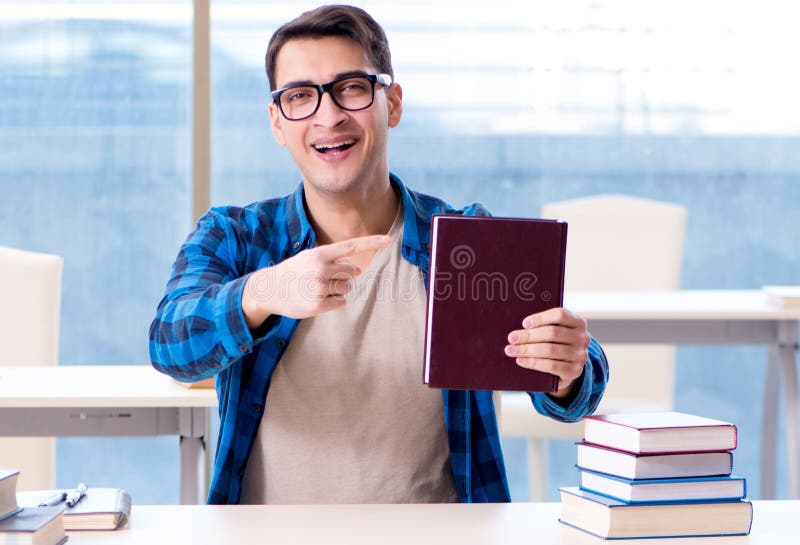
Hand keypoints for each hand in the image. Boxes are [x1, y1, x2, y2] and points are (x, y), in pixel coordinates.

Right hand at [242, 234, 390, 325]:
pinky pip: (340, 302)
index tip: (388, 240)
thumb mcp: (309, 257)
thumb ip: (333, 260)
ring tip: (318, 288)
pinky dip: (333, 301)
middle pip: (352, 272)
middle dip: (343, 276)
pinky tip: (317, 298)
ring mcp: (319, 288)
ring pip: (347, 288)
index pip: (350, 246)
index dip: (371, 243)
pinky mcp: (317, 305)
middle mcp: (321, 269)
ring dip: (337, 289)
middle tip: (323, 278)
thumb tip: (358, 269)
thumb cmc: (294, 272)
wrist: (269, 289)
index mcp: (319, 255)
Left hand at [505, 307, 590, 397]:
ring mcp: (580, 355)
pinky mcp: (574, 371)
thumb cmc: (555, 342)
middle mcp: (582, 338)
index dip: (540, 318)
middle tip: (512, 338)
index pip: (560, 315)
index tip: (524, 323)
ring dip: (527, 350)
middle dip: (529, 336)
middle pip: (552, 333)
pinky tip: (521, 361)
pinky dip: (533, 363)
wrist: (567, 366)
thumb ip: (542, 324)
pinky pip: (551, 366)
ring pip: (550, 350)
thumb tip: (519, 325)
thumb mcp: (553, 329)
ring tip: (511, 350)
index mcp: (578, 322)